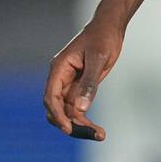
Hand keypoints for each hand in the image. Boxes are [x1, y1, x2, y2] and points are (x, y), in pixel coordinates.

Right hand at [43, 19, 123, 139]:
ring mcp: (69, 84)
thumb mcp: (98, 58)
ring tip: (99, 134)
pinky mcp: (79, 87)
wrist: (109, 27)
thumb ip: (89, 83)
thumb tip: (80, 109)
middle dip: (70, 123)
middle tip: (91, 133)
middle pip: (56, 108)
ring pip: (67, 111)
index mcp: (59, 68)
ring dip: (79, 124)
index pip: (51, 96)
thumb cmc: (102, 37)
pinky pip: (77, 107)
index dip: (57, 114)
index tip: (68, 128)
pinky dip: (84, 118)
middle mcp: (61, 78)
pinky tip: (96, 129)